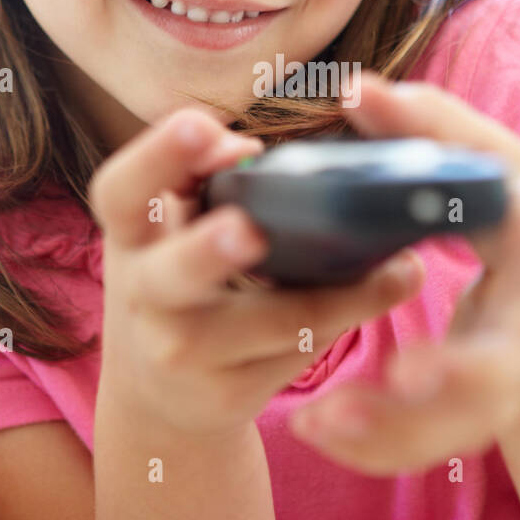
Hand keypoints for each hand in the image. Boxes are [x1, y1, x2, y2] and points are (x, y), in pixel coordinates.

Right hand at [87, 105, 425, 438]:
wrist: (160, 396)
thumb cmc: (179, 281)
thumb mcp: (174, 228)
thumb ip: (203, 179)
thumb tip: (248, 152)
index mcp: (132, 237)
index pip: (121, 191)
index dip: (157, 156)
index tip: (202, 124)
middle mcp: (145, 297)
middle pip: (170, 274)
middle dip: (207, 252)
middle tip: (250, 231)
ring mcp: (184, 353)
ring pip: (268, 322)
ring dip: (337, 294)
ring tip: (398, 267)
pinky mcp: (229, 393)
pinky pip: (299, 350)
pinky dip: (347, 316)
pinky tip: (389, 289)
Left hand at [288, 71, 519, 474]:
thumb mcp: (500, 165)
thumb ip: (433, 127)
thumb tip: (353, 88)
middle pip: (508, 365)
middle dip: (459, 376)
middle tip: (407, 376)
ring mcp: (511, 385)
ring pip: (459, 425)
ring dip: (392, 429)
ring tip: (320, 421)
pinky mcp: (476, 418)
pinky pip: (426, 445)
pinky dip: (372, 446)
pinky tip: (315, 429)